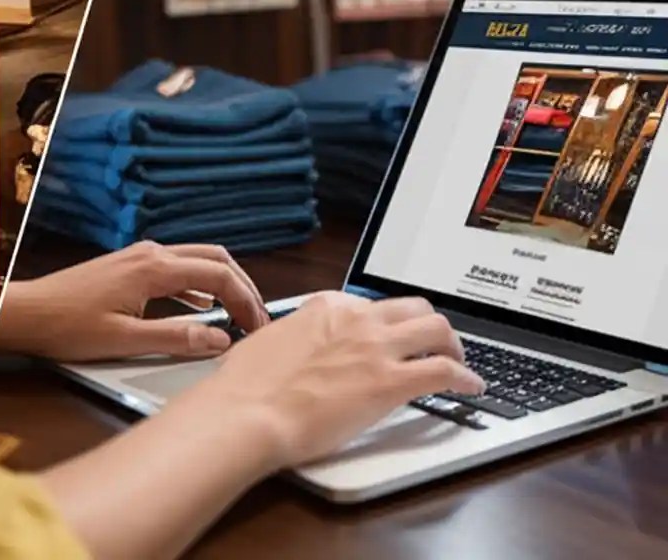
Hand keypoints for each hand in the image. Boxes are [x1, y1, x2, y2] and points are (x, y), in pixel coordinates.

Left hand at [0, 241, 268, 361]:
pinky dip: (198, 284)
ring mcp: (139, 256)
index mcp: (153, 268)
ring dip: (222, 283)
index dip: (247, 301)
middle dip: (242, 286)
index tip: (259, 328)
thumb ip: (175, 339)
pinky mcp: (129, 266)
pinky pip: (177, 268)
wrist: (27, 314)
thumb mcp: (124, 341)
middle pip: (215, 258)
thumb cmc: (68, 327)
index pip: (219, 275)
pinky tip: (203, 307)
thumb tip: (220, 340)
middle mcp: (150, 253)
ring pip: (197, 259)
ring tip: (238, 315)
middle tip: (258, 319)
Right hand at [196, 291, 484, 466]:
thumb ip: (288, 338)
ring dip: (453, 345)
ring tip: (458, 361)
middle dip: (428, 325)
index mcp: (324, 309)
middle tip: (433, 343)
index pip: (369, 304)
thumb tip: (286, 347)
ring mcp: (376, 349)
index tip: (389, 333)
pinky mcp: (391, 382)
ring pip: (437, 329)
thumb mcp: (265, 344)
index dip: (385, 321)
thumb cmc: (246, 388)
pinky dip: (465, 378)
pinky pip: (445, 371)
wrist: (248, 412)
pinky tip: (471, 388)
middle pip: (412, 308)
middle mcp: (356, 320)